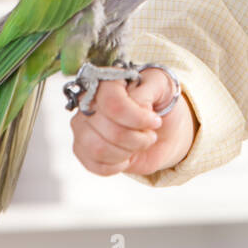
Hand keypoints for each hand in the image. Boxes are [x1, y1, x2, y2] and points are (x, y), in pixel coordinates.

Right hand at [69, 67, 195, 176]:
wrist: (164, 130)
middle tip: (149, 134)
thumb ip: (148, 89)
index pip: (113, 103)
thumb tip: (134, 105)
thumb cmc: (161, 103)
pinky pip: (95, 165)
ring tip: (138, 144)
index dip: (136, 118)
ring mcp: (83, 126)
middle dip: (137, 138)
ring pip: (99, 149)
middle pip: (109, 129)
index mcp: (107, 81)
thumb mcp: (164, 86)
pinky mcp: (83, 150)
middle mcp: (89, 102)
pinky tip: (126, 155)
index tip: (155, 121)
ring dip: (127, 152)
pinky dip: (117, 165)